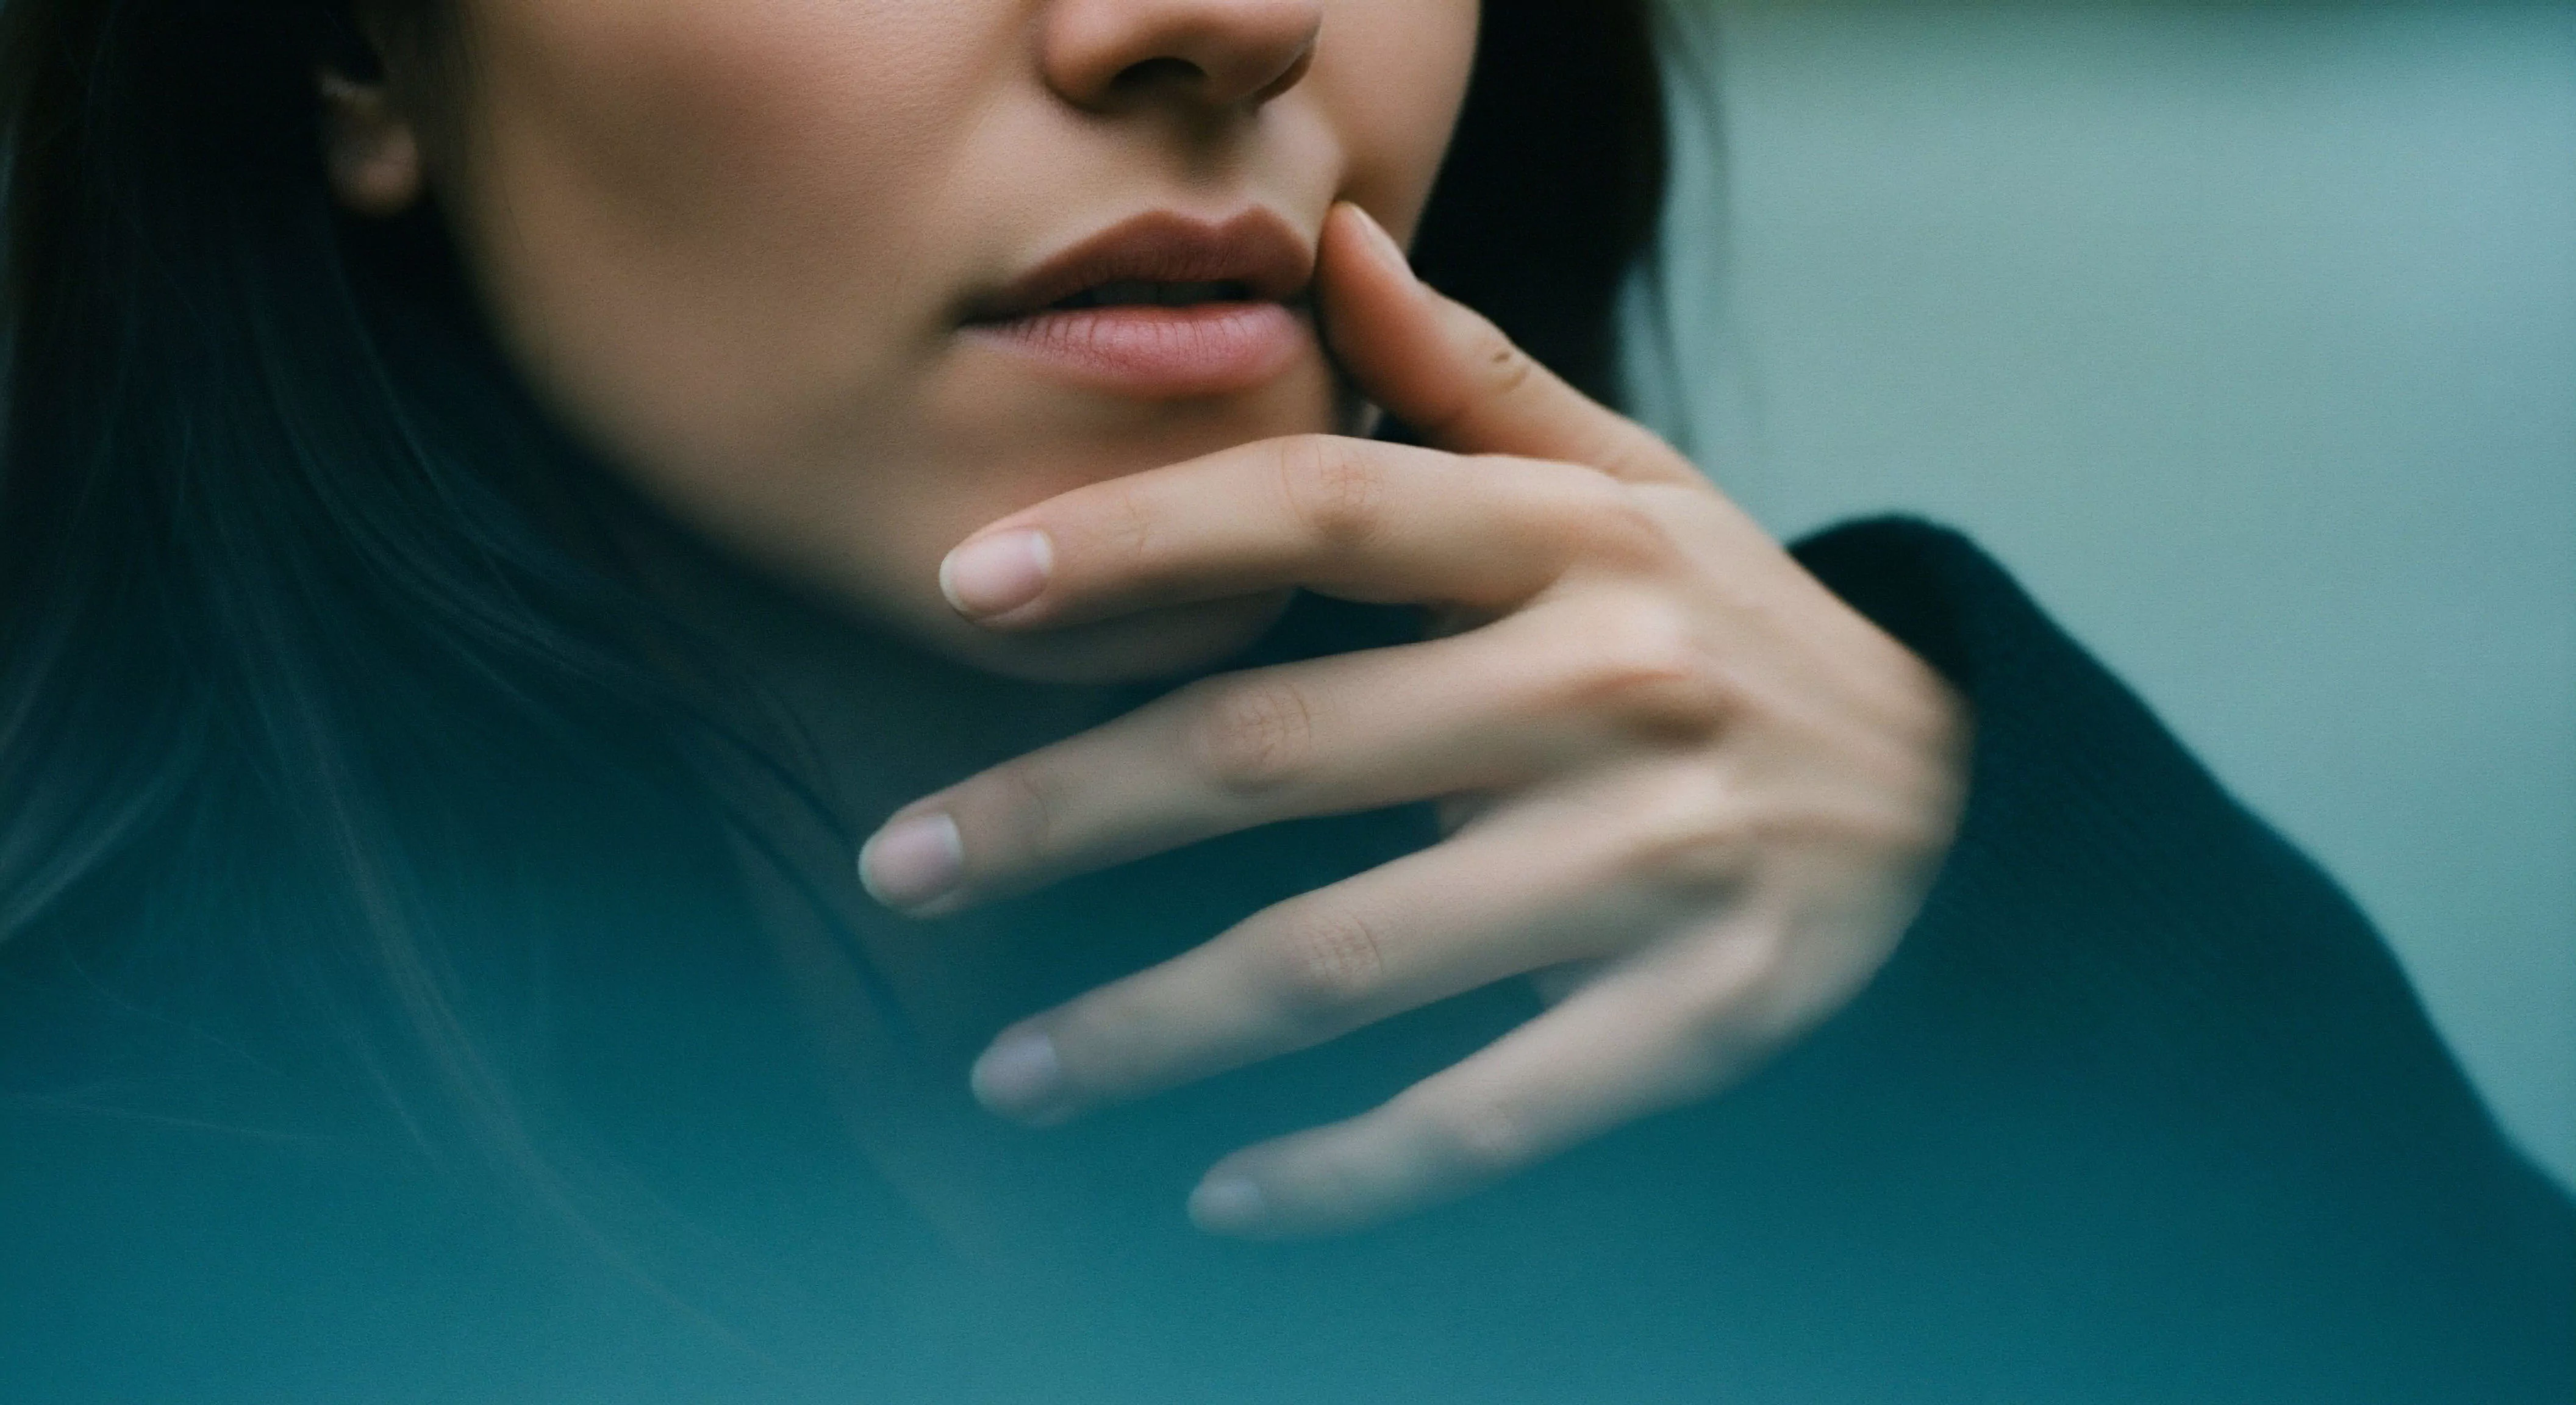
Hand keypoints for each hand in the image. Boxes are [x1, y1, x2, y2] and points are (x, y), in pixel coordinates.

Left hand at [859, 203, 1968, 1237]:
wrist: (1968, 796)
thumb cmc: (1738, 629)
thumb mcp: (1639, 481)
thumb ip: (1476, 375)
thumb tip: (1333, 245)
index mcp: (1575, 540)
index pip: (1323, 503)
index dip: (1136, 538)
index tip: (968, 587)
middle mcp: (1607, 687)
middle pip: (1276, 744)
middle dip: (1061, 816)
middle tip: (902, 870)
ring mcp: (1656, 860)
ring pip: (1348, 953)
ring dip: (1154, 1024)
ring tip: (1012, 1078)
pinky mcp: (1704, 1011)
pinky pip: (1490, 1110)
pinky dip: (1347, 1170)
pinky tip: (1222, 1196)